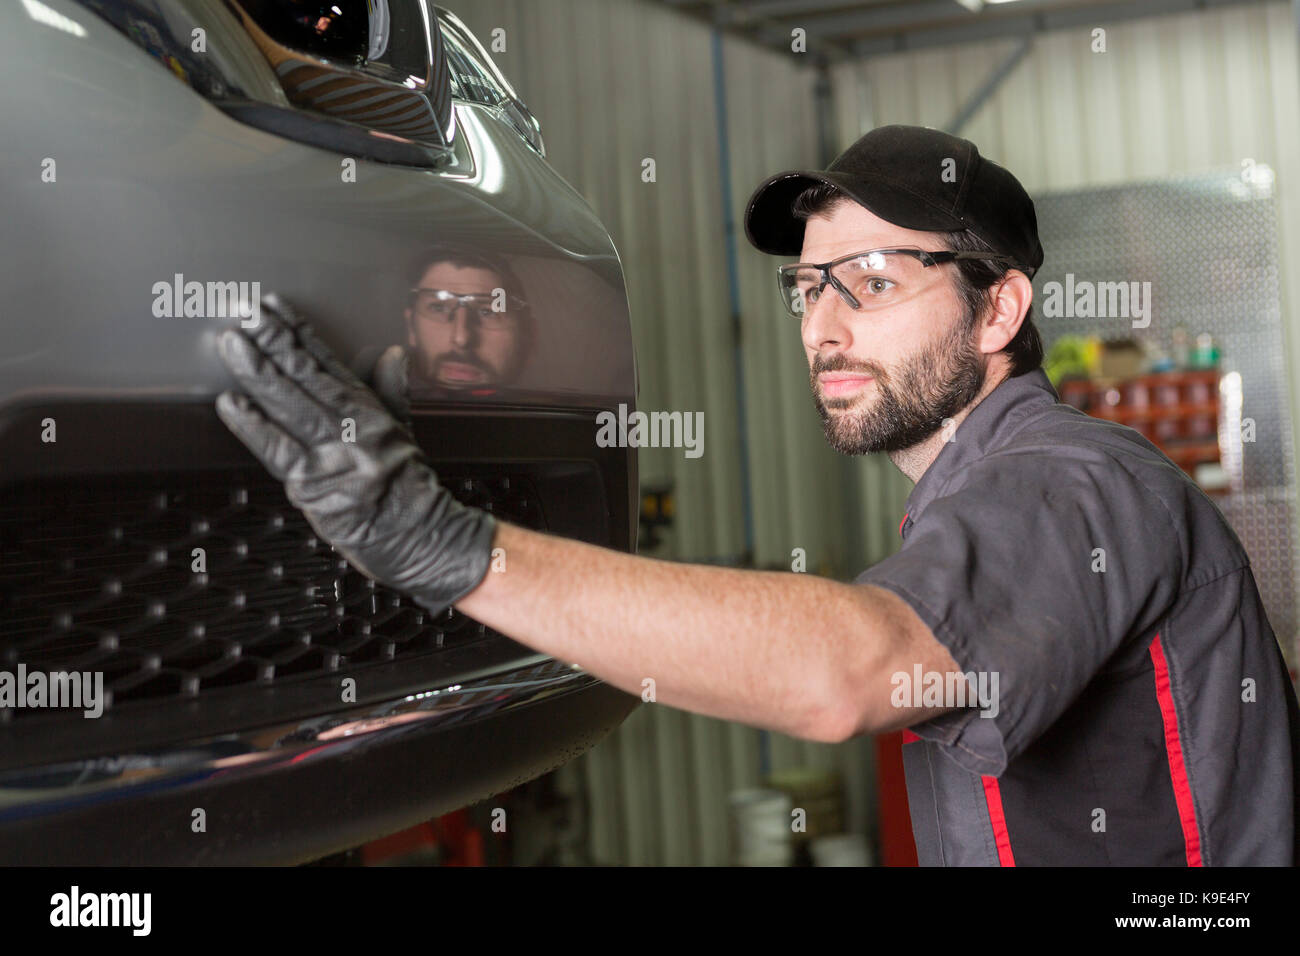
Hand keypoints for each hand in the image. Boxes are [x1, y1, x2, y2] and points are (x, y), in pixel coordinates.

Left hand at [214, 295, 495, 614]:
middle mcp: (355, 431)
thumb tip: (392, 354)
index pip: (330, 365)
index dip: (300, 334)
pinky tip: (231, 403)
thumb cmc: (411, 494)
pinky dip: (252, 426)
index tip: (275, 310)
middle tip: (247, 316)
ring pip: (291, 408)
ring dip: (258, 374)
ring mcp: (335, 458)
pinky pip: (278, 452)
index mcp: (372, 413)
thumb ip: (390, 391)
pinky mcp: (316, 488)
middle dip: (274, 344)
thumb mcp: (405, 434)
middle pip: (308, 379)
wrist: (425, 542)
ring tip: (234, 345)